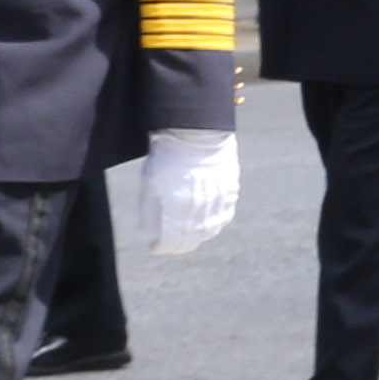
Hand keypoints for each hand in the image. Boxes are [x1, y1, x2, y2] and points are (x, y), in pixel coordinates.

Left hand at [142, 127, 237, 253]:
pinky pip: (224, 217)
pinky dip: (215, 225)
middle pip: (191, 240)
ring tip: (186, 235)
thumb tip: (149, 231)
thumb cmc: (167, 155)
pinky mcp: (230, 191)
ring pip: (209, 231)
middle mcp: (199, 207)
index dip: (161, 247)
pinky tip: (206, 223)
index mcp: (177, 205)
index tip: (154, 247)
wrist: (196, 132)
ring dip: (196, 238)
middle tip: (170, 246)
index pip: (171, 240)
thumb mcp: (149, 181)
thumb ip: (148, 209)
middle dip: (178, 247)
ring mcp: (217, 200)